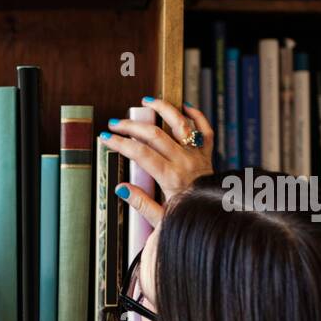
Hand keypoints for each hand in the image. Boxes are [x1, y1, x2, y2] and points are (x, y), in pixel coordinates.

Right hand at [104, 97, 213, 226]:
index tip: (106, 139)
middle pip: (155, 134)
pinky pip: (205, 130)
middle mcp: (185, 162)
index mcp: (171, 178)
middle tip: (115, 123)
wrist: (214, 219)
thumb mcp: (159, 219)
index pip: (141, 154)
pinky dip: (196, 116)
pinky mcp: (207, 155)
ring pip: (181, 123)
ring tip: (147, 101)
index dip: (120, 144)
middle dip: (131, 126)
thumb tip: (121, 188)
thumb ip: (140, 203)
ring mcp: (198, 156)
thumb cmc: (187, 219)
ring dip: (163, 109)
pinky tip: (185, 107)